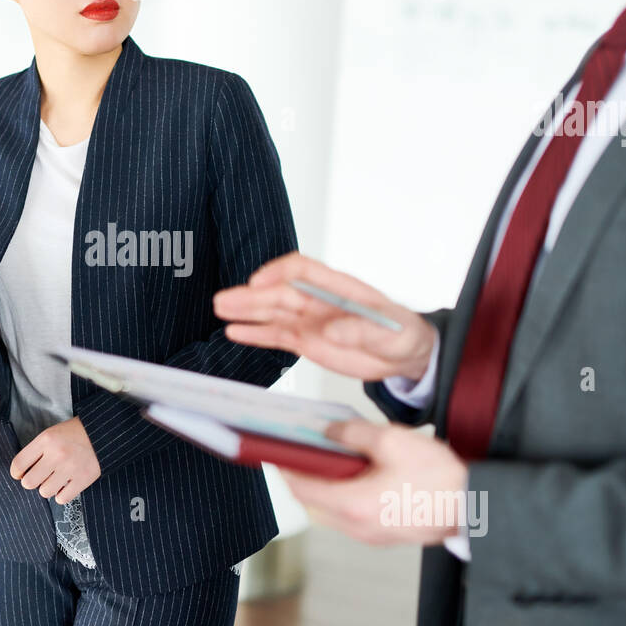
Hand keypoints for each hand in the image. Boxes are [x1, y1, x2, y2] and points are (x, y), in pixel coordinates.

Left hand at [10, 417, 100, 503]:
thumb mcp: (52, 433)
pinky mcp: (83, 479)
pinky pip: (62, 499)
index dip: (16, 472)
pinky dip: (61, 495)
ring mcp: (70, 468)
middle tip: (39, 477)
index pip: (19, 464)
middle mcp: (57, 454)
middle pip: (29, 482)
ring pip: (44, 492)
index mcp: (46, 440)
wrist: (104, 433)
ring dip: (48, 488)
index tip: (20, 474)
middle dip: (31, 481)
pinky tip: (65, 485)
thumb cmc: (74, 433)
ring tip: (54, 480)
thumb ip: (37, 450)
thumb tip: (22, 473)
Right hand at [214, 251, 436, 382]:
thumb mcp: (388, 333)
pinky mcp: (306, 340)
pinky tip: (235, 332)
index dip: (278, 272)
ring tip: (220, 310)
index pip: (302, 269)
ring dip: (246, 311)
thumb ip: (359, 330)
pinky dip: (255, 334)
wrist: (405, 356)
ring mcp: (309, 320)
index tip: (259, 282)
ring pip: (271, 312)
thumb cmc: (401, 334)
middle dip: (250, 296)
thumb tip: (330, 330)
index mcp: (338, 287)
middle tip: (225, 300)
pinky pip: (275, 335)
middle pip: (278, 291)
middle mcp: (318, 301)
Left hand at [279, 420, 467, 545]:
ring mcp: (370, 535)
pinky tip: (352, 475)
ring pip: (328, 512)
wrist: (475, 506)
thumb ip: (354, 434)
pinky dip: (341, 496)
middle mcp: (356, 526)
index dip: (283, 467)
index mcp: (353, 505)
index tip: (273, 451)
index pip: (301, 487)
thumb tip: (329, 432)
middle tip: (297, 452)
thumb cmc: (441, 479)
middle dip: (299, 477)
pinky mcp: (383, 535)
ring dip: (321, 487)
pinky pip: (349, 517)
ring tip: (324, 459)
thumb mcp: (393, 441)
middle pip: (310, 503)